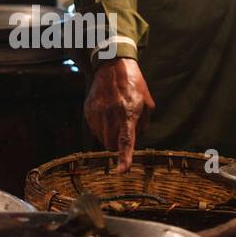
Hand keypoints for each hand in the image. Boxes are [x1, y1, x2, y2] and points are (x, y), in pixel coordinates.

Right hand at [84, 57, 154, 173]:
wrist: (113, 65)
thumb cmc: (134, 85)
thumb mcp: (147, 104)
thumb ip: (143, 126)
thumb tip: (134, 142)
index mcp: (128, 113)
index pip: (126, 141)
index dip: (124, 158)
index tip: (122, 171)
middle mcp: (111, 114)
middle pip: (112, 145)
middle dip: (118, 144)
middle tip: (124, 130)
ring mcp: (97, 112)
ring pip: (102, 140)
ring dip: (110, 136)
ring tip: (116, 118)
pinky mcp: (88, 110)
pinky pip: (94, 130)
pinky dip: (101, 128)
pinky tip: (107, 114)